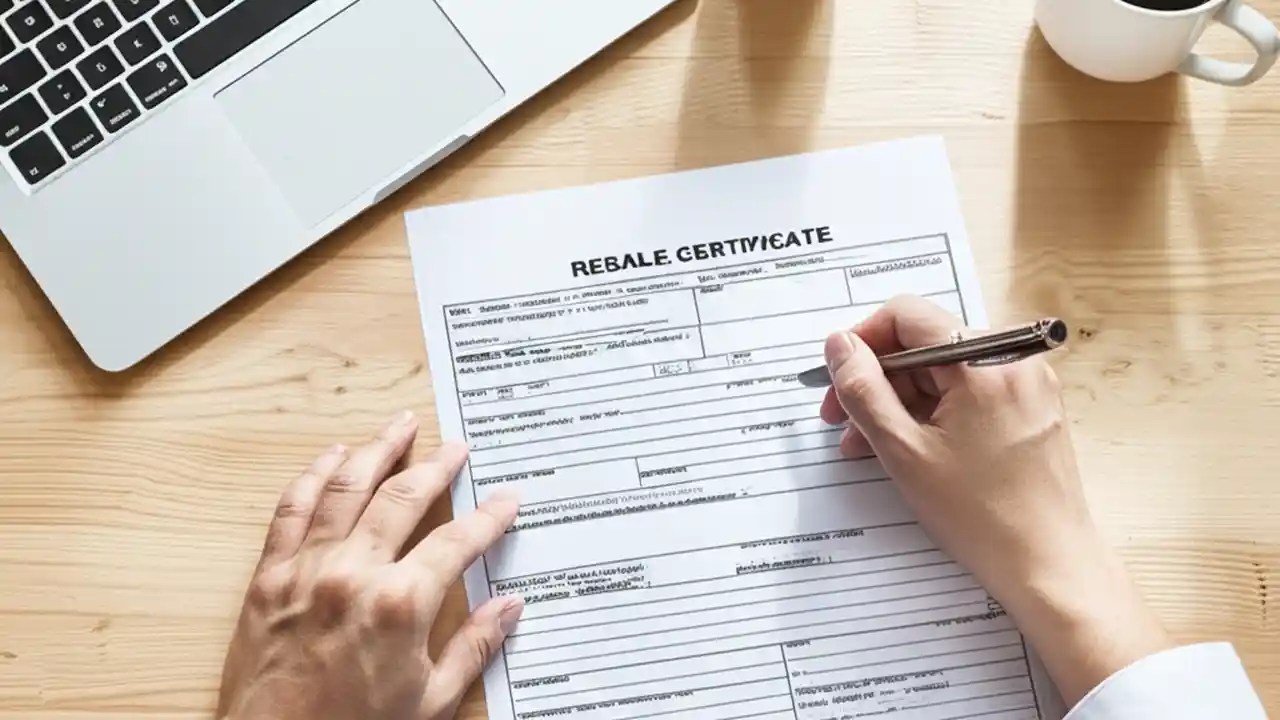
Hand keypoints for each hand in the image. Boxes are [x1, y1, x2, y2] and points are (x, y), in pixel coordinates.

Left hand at [217, 412, 521, 719]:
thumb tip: (510, 609)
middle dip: (435, 466)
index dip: (489, 517)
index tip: (506, 500)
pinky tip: (331, 458)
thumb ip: (474, 647)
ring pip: (346, 488)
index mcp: (400, 604)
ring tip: (397, 426)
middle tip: (456, 448)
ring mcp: (306, 570)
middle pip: (402, 498)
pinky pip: (291, 510)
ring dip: (376, 451)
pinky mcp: (268, 577)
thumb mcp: (431, 702)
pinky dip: (313, 476)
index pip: (458, 542)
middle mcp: (353, 574)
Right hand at [821, 296, 1169, 704]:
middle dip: (877, 380)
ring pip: (943, 373)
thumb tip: (838, 345)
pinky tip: (908, 449)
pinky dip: (933, 414)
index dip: (862, 341)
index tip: (837, 377)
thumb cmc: (981, 516)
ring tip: (867, 446)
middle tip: (842, 422)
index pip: (907, 314)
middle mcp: (1012, 359)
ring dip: (899, 402)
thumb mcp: (903, 450)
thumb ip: (863, 390)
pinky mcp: (1031, 409)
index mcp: (983, 361)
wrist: (1050, 566)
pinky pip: (969, 394)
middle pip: (924, 344)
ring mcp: (1026, 384)